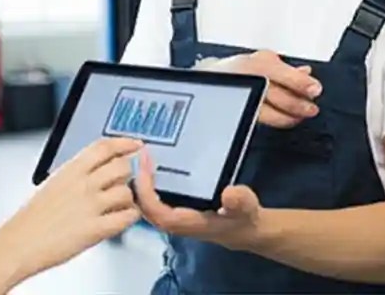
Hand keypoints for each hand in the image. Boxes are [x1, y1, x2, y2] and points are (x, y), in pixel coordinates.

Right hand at [0, 138, 142, 275]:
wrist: (18, 244)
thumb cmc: (30, 220)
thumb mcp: (52, 184)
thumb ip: (75, 176)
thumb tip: (95, 171)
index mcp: (70, 170)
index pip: (104, 147)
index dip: (124, 143)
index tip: (135, 145)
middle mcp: (82, 185)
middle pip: (121, 166)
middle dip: (129, 174)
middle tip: (127, 180)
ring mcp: (90, 206)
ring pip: (127, 192)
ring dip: (129, 199)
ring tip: (121, 205)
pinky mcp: (95, 229)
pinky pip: (127, 217)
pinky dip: (130, 217)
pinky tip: (122, 219)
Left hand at [133, 148, 263, 250]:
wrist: (247, 229)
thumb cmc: (244, 218)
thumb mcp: (247, 208)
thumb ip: (240, 202)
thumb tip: (229, 194)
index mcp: (188, 224)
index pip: (157, 212)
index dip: (146, 192)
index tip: (145, 165)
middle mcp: (176, 223)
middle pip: (145, 209)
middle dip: (137, 184)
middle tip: (139, 155)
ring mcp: (174, 218)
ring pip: (147, 205)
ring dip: (141, 183)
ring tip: (141, 157)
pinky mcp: (176, 211)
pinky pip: (154, 200)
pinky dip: (148, 184)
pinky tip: (150, 166)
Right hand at [213, 50, 320, 127]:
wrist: (211, 80)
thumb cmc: (237, 69)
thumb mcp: (263, 59)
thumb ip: (286, 68)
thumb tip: (306, 73)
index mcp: (256, 65)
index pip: (282, 74)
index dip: (301, 82)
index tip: (315, 89)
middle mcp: (249, 81)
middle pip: (279, 96)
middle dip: (299, 104)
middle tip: (311, 108)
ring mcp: (244, 99)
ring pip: (271, 114)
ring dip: (290, 117)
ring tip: (300, 116)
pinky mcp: (242, 113)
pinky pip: (263, 120)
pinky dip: (278, 120)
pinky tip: (287, 118)